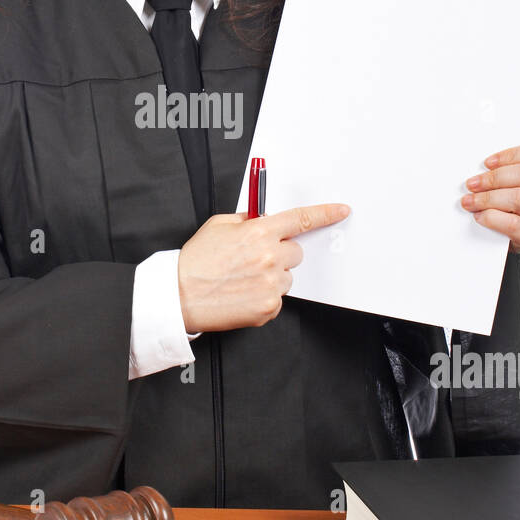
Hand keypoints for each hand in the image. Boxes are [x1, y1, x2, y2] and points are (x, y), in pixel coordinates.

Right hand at [178, 203, 350, 332]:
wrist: (178, 296)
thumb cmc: (195, 262)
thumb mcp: (218, 226)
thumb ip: (246, 221)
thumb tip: (261, 221)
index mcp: (258, 232)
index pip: (301, 219)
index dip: (325, 214)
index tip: (341, 212)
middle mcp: (269, 257)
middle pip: (295, 252)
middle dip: (280, 254)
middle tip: (254, 261)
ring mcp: (271, 284)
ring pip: (287, 277)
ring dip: (272, 277)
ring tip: (243, 280)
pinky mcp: (268, 307)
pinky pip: (278, 298)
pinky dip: (264, 297)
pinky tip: (242, 294)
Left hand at [461, 115, 519, 253]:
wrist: (495, 232)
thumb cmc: (503, 191)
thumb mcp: (510, 163)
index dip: (512, 154)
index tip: (487, 162)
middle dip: (495, 178)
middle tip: (471, 183)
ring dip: (489, 198)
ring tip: (469, 201)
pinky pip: (515, 225)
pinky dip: (493, 219)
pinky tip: (479, 216)